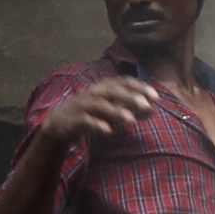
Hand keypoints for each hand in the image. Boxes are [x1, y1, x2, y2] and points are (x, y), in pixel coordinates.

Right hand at [40, 77, 162, 150]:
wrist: (59, 124)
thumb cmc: (90, 114)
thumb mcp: (111, 110)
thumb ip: (130, 108)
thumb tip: (153, 109)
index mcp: (103, 87)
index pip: (123, 82)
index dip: (139, 87)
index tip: (155, 96)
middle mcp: (93, 93)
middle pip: (113, 91)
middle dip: (130, 97)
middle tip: (147, 105)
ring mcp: (82, 106)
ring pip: (100, 105)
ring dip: (116, 111)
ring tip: (131, 120)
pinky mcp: (72, 120)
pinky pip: (85, 121)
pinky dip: (97, 125)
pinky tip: (109, 131)